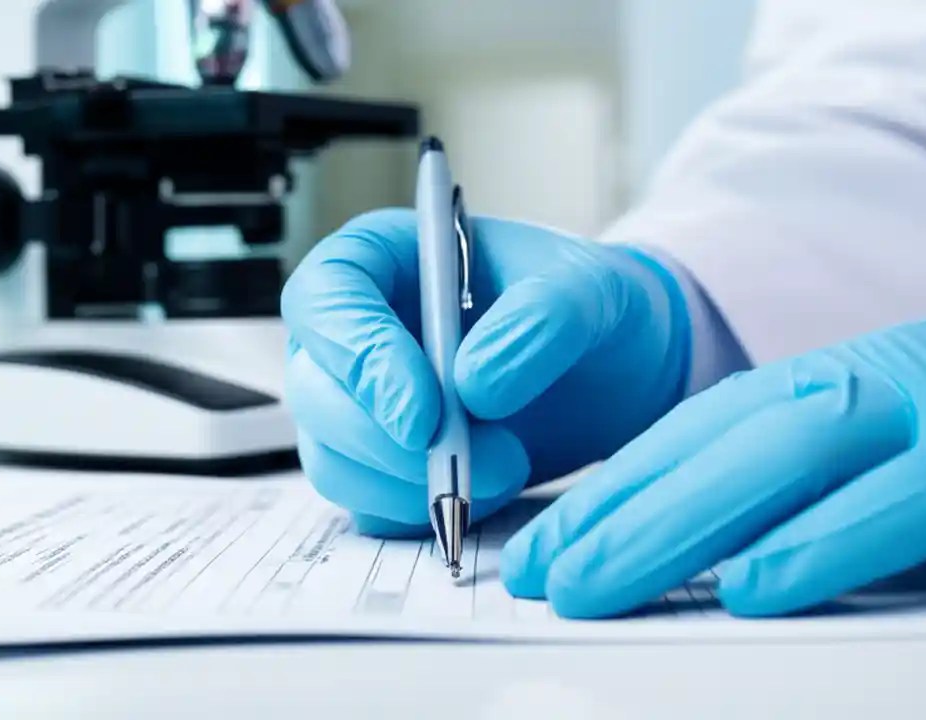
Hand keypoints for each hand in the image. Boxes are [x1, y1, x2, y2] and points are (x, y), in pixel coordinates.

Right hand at [280, 209, 690, 535]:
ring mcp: (357, 404)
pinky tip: (485, 490)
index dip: (359, 358)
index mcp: (380, 259)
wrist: (610, 371)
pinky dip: (421, 513)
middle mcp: (352, 332)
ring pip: (333, 459)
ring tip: (506, 468)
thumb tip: (473, 386)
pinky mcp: (377, 466)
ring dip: (410, 484)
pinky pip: (368, 505)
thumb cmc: (585, 308)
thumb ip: (541, 320)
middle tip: (473, 462)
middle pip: (315, 391)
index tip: (421, 416)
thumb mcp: (591, 289)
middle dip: (386, 442)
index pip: (326, 299)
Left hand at [502, 321, 925, 617]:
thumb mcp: (874, 459)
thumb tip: (680, 558)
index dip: (611, 490)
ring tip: (603, 583)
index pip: (696, 434)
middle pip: (723, 443)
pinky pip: (907, 500)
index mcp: (838, 386)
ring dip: (684, 522)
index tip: (540, 551)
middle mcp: (880, 383)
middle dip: (621, 511)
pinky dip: (825, 542)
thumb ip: (794, 493)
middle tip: (544, 577)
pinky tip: (752, 586)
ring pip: (791, 454)